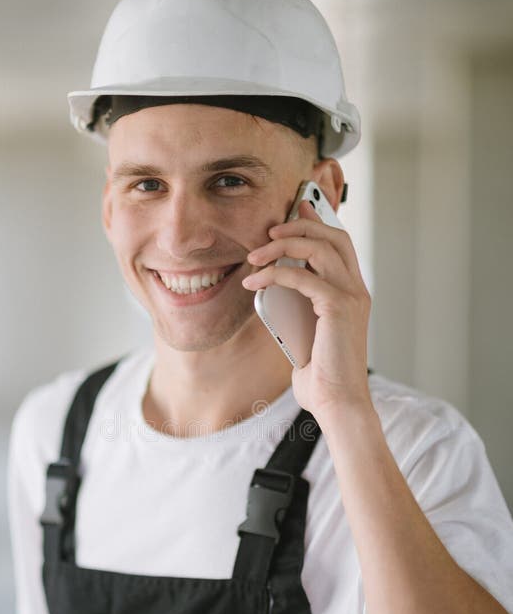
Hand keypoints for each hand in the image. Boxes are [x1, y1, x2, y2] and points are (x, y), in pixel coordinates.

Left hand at [243, 199, 372, 425]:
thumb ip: (299, 309)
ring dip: (283, 245)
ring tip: (255, 256)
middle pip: (332, 237)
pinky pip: (303, 277)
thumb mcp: (306, 333)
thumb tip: (273, 289)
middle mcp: (358, 290)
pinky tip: (255, 281)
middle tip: (268, 232)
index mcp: (354, 294)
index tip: (294, 210)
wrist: (337, 402)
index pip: (340, 244)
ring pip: (319, 249)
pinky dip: (275, 274)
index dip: (317, 222)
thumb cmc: (322, 375)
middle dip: (298, 226)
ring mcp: (352, 297)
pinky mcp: (338, 308)